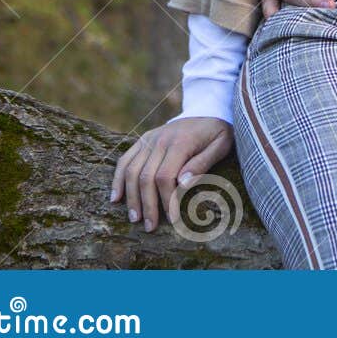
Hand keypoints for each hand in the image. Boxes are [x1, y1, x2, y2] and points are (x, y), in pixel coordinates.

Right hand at [110, 116, 233, 231]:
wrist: (208, 110)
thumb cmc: (218, 133)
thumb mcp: (221, 145)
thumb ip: (203, 163)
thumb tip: (183, 184)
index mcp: (181, 142)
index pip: (166, 176)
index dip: (166, 200)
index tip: (172, 219)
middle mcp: (161, 139)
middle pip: (146, 177)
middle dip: (147, 204)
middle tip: (150, 227)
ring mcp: (149, 139)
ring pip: (132, 170)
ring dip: (131, 197)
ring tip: (135, 218)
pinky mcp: (143, 140)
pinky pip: (125, 160)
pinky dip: (118, 179)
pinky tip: (116, 198)